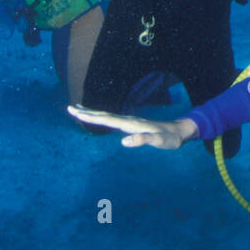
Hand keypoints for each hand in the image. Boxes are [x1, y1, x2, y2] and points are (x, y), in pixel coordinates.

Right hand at [67, 105, 198, 148]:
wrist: (179, 131)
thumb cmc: (169, 138)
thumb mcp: (159, 141)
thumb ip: (143, 140)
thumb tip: (124, 141)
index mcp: (131, 124)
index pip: (107, 119)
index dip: (91, 117)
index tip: (77, 112)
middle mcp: (129, 120)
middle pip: (104, 115)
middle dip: (87, 112)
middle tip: (70, 108)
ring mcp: (130, 121)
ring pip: (107, 116)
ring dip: (92, 113)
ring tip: (79, 110)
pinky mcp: (132, 124)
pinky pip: (113, 120)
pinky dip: (102, 117)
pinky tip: (99, 118)